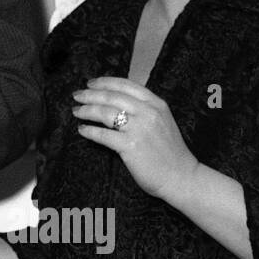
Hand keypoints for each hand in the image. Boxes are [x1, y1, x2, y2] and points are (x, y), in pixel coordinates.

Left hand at [72, 76, 197, 201]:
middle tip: (76, 95)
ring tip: (76, 111)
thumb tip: (117, 100)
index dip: (105, 82)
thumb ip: (145, 109)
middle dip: (90, 94)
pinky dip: (89, 131)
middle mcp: (148, 112)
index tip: (90, 83)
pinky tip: (82, 130)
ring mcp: (139, 129)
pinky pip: (103, 135)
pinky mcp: (130, 146)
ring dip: (86, 110)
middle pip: (112, 96)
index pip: (126, 85)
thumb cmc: (170, 152)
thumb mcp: (163, 121)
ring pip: (105, 112)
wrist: (182, 176)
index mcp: (157, 104)